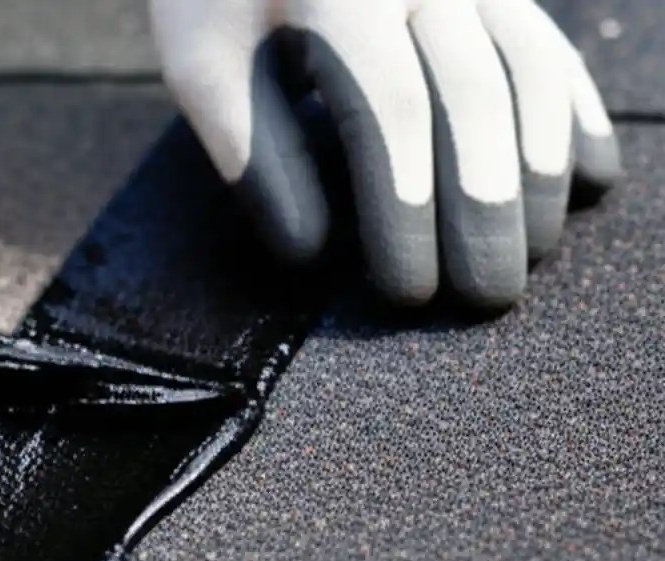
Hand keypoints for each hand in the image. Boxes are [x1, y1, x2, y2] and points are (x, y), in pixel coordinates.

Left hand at [150, 0, 621, 307]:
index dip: (407, 210)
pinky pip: (545, 44)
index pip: (390, 111)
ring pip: (527, 68)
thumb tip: (311, 255)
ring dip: (540, 166)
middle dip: (487, 207)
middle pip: (475, 97)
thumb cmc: (215, 0)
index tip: (409, 290)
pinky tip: (591, 173)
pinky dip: (571, 111)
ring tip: (536, 249)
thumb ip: (252, 151)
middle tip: (487, 296)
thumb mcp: (204, 67)